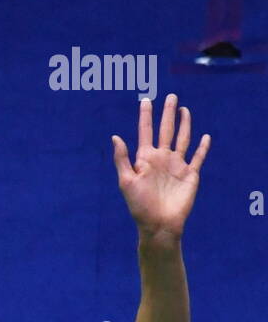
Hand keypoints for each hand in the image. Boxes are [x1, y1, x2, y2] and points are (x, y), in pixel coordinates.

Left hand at [112, 95, 210, 239]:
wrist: (159, 225)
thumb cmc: (140, 206)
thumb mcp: (127, 182)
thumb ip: (122, 159)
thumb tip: (115, 136)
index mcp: (145, 159)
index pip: (146, 132)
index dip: (145, 116)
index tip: (146, 100)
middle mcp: (162, 159)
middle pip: (166, 130)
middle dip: (168, 113)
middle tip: (171, 96)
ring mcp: (176, 166)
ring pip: (182, 139)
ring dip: (184, 124)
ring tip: (184, 109)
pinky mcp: (190, 175)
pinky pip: (198, 157)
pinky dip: (202, 147)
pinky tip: (205, 137)